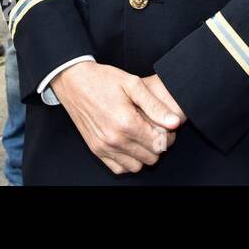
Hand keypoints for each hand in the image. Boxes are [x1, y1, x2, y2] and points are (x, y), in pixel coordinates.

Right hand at [51, 61, 182, 174]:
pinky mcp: (96, 149)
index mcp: (126, 122)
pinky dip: (127, 160)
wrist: (73, 81)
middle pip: (151, 157)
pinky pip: (119, 168)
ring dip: (143, 154)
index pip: (160, 144)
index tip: (164, 125)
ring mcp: (104, 146)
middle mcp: (115, 139)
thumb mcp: (133, 84)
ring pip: (137, 166)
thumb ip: (155, 106)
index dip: (167, 135)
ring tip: (140, 136)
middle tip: (153, 129)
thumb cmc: (104, 79)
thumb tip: (175, 123)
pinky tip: (128, 143)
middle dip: (157, 145)